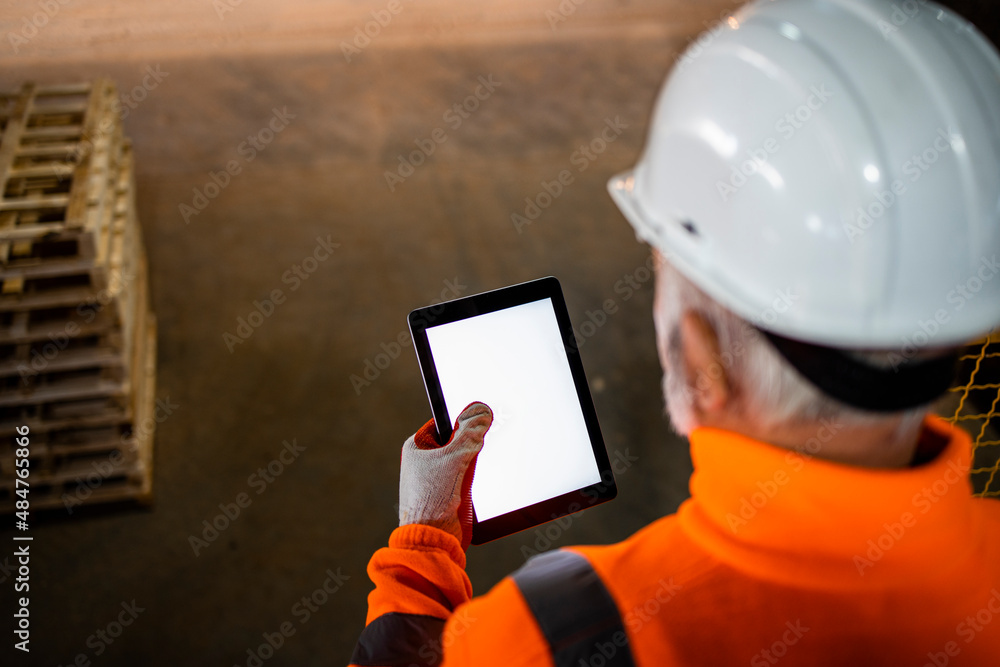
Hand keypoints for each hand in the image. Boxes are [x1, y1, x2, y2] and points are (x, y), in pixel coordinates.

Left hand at [398, 402, 492, 550]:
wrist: (431, 537)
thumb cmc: (432, 498)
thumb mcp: (456, 458)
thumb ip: (470, 434)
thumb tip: (482, 411)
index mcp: (415, 447)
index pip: (444, 424)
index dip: (462, 425)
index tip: (477, 426)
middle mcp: (421, 462)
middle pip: (455, 443)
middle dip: (468, 450)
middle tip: (471, 458)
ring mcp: (432, 479)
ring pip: (462, 463)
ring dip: (470, 469)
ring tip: (465, 480)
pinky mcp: (443, 494)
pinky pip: (463, 480)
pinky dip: (469, 483)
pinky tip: (466, 491)